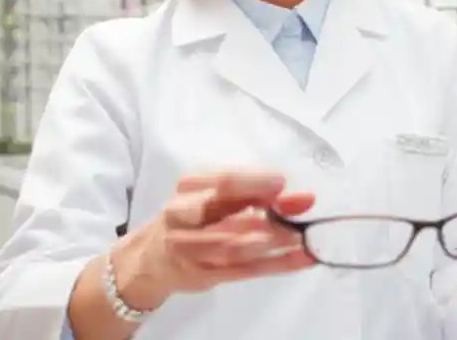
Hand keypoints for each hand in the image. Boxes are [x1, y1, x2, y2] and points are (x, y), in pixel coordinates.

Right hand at [112, 170, 315, 309]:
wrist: (151, 258)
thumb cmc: (193, 217)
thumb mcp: (215, 194)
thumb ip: (253, 191)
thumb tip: (300, 197)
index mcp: (189, 187)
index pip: (223, 181)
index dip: (256, 181)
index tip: (282, 182)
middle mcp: (182, 216)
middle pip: (225, 214)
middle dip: (264, 209)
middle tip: (301, 206)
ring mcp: (189, 249)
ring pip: (233, 247)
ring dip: (272, 240)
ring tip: (303, 234)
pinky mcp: (204, 276)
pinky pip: (246, 270)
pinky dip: (279, 263)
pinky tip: (305, 257)